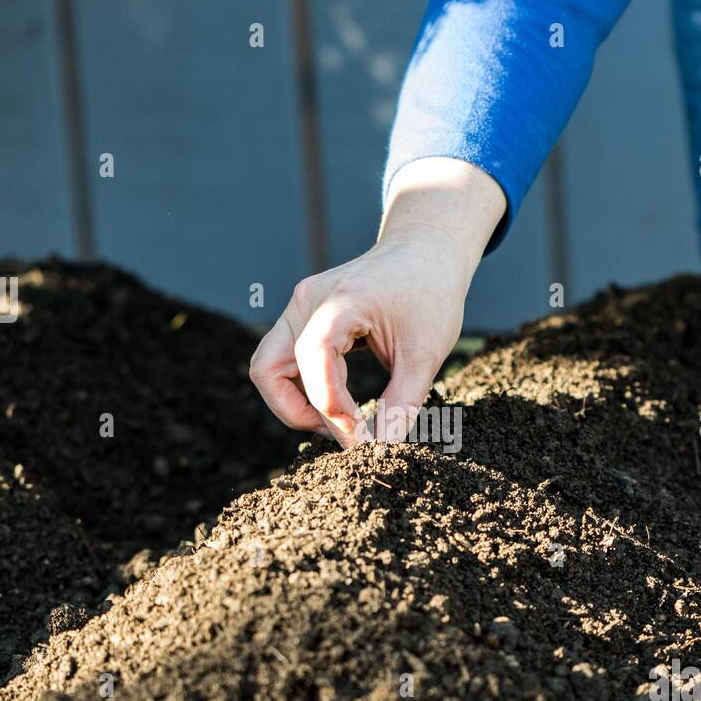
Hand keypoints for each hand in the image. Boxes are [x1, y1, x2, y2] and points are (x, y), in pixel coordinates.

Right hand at [250, 158, 504, 447]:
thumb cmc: (431, 293)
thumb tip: (383, 450)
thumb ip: (402, 403)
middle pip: (270, 371)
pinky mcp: (301, 315)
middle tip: (348, 436)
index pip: (313, 361)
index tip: (362, 438)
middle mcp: (307, 301)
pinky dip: (304, 388)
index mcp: (340, 301)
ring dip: (296, 403)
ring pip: (268, 368)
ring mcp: (299, 306)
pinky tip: (340, 402)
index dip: (331, 408)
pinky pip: (283, 360)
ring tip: (341, 422)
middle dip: (303, 414)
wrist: (426, 249)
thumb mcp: (426, 354)